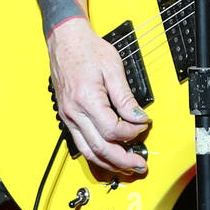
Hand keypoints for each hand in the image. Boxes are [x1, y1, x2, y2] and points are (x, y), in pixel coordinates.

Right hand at [46, 18, 149, 175]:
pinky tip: (107, 157)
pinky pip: (80, 143)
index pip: (113, 130)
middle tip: (139, 165)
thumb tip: (138, 117)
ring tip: (125, 168)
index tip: (144, 126)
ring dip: (108, 163)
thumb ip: (125, 97)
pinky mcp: (67, 117)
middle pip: (100, 148)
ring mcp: (68, 117)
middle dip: (122, 160)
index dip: (132, 132)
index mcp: (87, 99)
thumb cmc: (87, 50)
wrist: (65, 41)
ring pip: (88, 151)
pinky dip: (95, 154)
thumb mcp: (113, 68)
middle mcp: (75, 112)